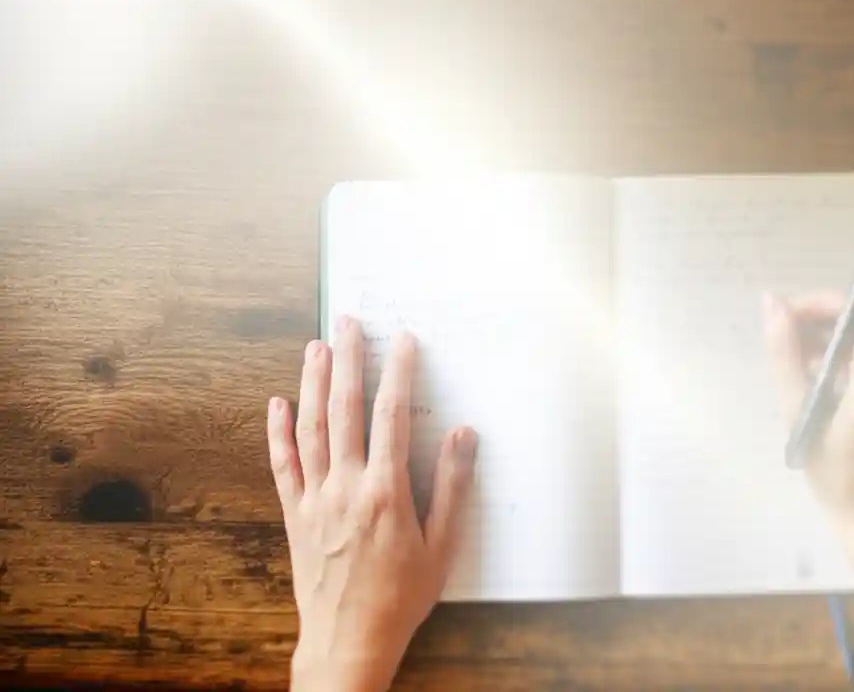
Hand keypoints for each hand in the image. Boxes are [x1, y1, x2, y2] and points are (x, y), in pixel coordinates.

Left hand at [265, 316, 476, 691]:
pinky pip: (282, 465)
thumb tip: (462, 435)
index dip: (397, 373)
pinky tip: (279, 404)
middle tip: (348, 324)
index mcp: (385, 492)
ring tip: (316, 347)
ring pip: (310, 429)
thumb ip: (451, 487)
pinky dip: (278, 432)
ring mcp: (314, 499)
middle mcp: (345, 487)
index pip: (390, 417)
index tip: (403, 341)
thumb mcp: (442, 547)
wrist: (348, 641)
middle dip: (348, 361)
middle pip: (344, 410)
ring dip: (312, 384)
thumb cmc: (401, 598)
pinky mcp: (295, 516)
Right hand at [762, 292, 853, 545]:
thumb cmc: (838, 478)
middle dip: (826, 323)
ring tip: (800, 368)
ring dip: (839, 342)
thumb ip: (785, 356)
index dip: (819, 305)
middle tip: (788, 343)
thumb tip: (771, 302)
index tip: (786, 317)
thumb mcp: (802, 415)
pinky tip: (826, 387)